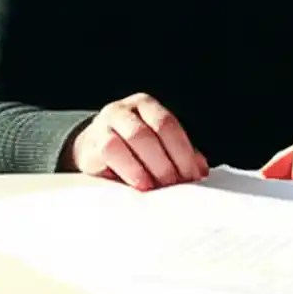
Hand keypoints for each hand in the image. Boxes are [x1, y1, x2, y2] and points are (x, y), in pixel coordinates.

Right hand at [70, 93, 208, 190]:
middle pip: (148, 133)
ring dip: (148, 166)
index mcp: (145, 106)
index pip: (167, 124)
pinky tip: (141, 185)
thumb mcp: (158, 149)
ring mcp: (104, 125)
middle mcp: (123, 110)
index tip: (193, 175)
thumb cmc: (131, 152)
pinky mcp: (91, 145)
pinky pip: (111, 152)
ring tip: (158, 187)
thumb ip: (180, 155)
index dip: (182, 151)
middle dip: (166, 162)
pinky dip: (130, 170)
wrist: (92, 154)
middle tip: (175, 185)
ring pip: (131, 139)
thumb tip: (201, 170)